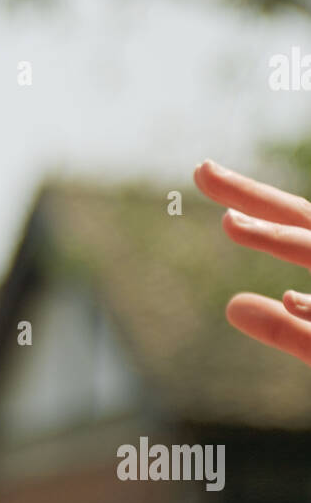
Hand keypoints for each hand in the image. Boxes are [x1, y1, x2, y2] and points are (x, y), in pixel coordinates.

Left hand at [194, 158, 310, 364]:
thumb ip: (287, 332)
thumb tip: (232, 306)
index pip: (297, 222)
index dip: (251, 197)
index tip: (202, 172)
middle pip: (306, 221)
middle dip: (256, 197)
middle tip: (202, 170)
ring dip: (278, 239)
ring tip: (229, 223)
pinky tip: (288, 300)